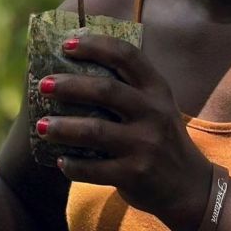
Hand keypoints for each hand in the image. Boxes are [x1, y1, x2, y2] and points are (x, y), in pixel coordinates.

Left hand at [36, 34, 211, 230]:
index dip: (95, 46)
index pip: (126, 56)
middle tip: (43, 84)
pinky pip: (94, 169)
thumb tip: (73, 71)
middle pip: (105, 90)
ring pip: (95, 131)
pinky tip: (60, 161)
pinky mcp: (135, 174)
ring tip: (41, 126)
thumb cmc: (161, 138)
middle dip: (69, 85)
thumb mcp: (156, 106)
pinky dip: (73, 165)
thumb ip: (128, 88)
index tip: (66, 43)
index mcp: (157, 89)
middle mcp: (154, 112)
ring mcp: (145, 145)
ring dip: (62, 127)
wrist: (190, 186)